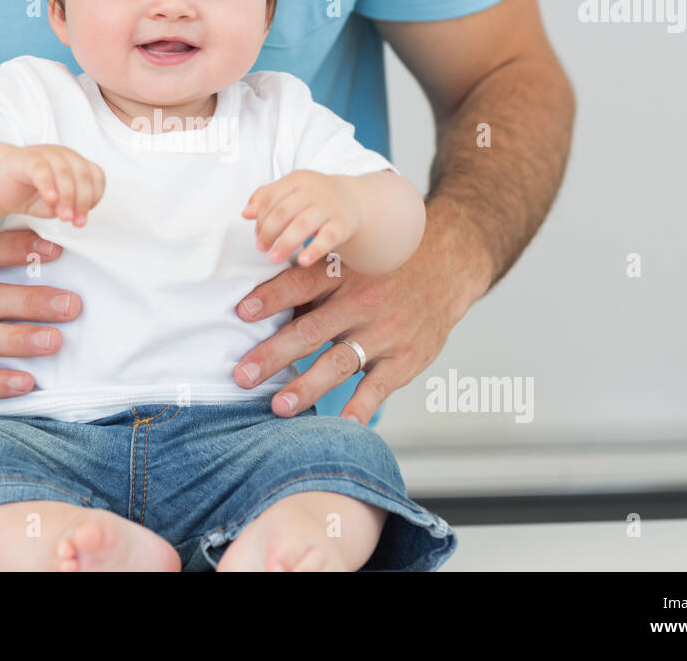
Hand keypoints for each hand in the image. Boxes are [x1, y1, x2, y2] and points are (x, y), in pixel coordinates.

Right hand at [0, 144, 105, 224]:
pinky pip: (41, 169)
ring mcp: (46, 153)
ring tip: (64, 216)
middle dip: (82, 201)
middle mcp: (64, 156)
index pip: (96, 175)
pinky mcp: (26, 158)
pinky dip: (48, 185)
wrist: (3, 183)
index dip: (95, 197)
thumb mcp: (55, 205)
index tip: (84, 215)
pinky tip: (50, 199)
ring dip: (67, 197)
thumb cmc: (32, 191)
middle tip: (76, 221)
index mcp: (76, 164)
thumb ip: (65, 207)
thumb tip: (72, 214)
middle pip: (83, 174)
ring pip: (64, 172)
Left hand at [230, 210, 485, 422]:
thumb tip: (256, 310)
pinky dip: (360, 408)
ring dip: (306, 387)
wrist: (446, 266)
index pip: (299, 284)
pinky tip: (340, 427)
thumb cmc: (379, 267)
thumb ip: (308, 284)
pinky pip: (378, 388)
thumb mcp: (347, 259)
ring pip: (338, 362)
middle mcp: (361, 301)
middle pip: (310, 329)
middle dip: (273, 354)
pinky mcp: (404, 358)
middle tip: (242, 375)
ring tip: (278, 407)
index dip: (270, 297)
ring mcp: (384, 331)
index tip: (240, 313)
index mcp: (341, 272)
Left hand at [242, 170, 360, 267]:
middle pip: (283, 211)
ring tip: (274, 258)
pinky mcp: (342, 224)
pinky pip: (327, 238)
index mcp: (297, 180)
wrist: (352, 200)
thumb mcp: (290, 190)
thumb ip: (266, 198)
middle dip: (268, 232)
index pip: (271, 198)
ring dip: (285, 243)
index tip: (256, 234)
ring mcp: (328, 207)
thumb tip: (246, 213)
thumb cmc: (314, 197)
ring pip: (302, 225)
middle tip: (261, 248)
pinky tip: (302, 261)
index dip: (260, 218)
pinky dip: (314, 250)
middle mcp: (313, 191)